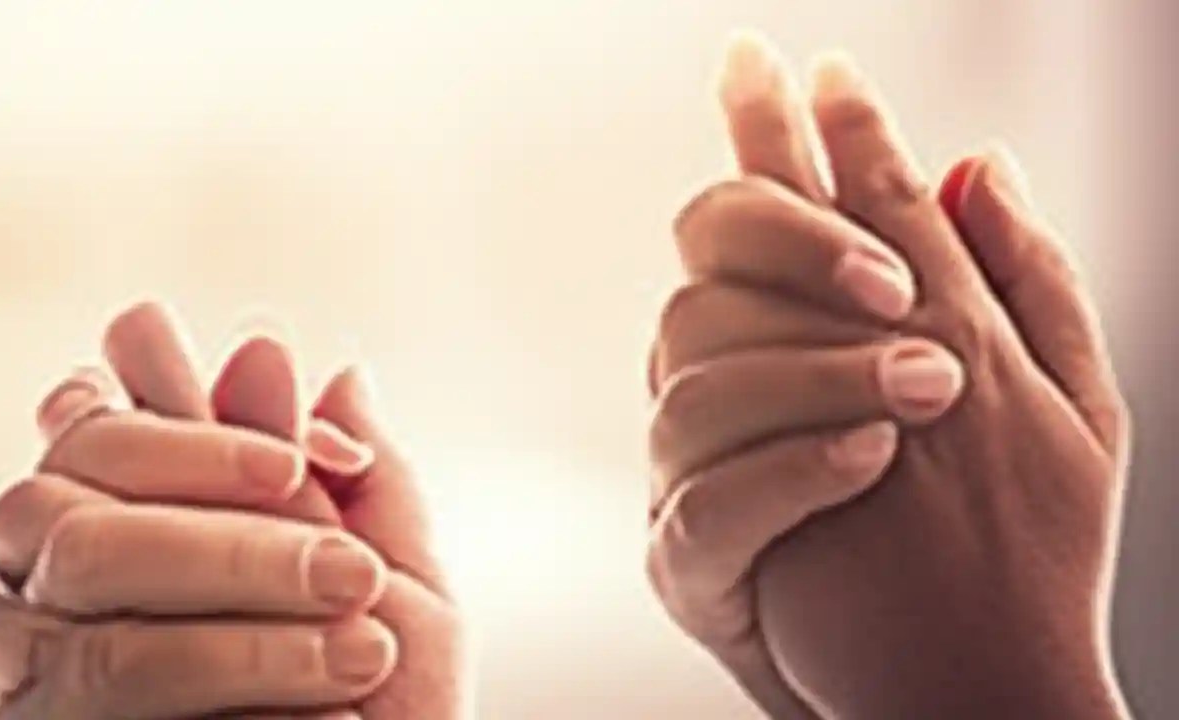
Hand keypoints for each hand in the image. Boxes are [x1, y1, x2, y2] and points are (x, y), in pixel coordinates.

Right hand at [0, 369, 394, 718]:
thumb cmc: (393, 698)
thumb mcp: (398, 580)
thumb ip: (342, 475)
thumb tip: (286, 353)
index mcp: (139, 514)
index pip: (98, 432)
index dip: (189, 438)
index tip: (293, 465)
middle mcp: (61, 587)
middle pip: (80, 527)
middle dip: (233, 550)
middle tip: (354, 576)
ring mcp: (42, 675)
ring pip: (100, 631)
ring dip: (249, 646)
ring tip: (364, 653)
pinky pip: (111, 703)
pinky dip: (235, 704)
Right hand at [646, 37, 966, 718]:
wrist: (966, 703)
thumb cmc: (1010, 552)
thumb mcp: (1052, 404)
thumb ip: (1015, 280)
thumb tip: (977, 161)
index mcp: (803, 337)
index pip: (764, 205)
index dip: (765, 132)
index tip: (769, 62)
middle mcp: (733, 387)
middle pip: (704, 265)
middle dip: (799, 248)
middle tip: (899, 285)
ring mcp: (697, 475)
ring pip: (698, 375)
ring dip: (818, 369)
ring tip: (925, 393)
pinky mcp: (689, 566)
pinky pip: (704, 499)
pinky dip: (791, 465)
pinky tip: (869, 456)